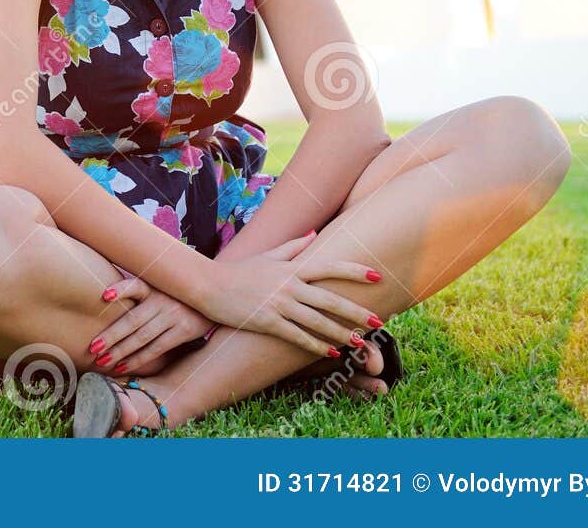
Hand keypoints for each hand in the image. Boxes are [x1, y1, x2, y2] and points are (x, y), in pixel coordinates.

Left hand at [87, 276, 215, 375]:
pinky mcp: (185, 330)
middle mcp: (163, 300)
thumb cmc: (176, 293)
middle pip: (133, 320)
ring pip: (143, 337)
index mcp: (154, 286)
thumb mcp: (161, 284)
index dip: (120, 289)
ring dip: (121, 351)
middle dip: (111, 335)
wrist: (214, 298)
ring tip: (102, 361)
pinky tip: (122, 366)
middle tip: (92, 348)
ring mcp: (174, 315)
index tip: (104, 296)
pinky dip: (139, 359)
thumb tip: (105, 294)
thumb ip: (139, 290)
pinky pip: (157, 348)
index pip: (135, 284)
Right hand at [196, 232, 383, 357]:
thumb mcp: (267, 255)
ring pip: (317, 321)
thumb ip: (293, 246)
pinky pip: (297, 336)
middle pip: (330, 299)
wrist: (208, 285)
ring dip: (342, 333)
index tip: (377, 276)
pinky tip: (332, 354)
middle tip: (379, 321)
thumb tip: (315, 234)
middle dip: (356, 311)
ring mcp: (278, 304)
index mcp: (291, 268)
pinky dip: (317, 346)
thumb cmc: (240, 270)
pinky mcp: (267, 322)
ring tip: (361, 343)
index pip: (329, 267)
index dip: (354, 272)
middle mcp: (288, 285)